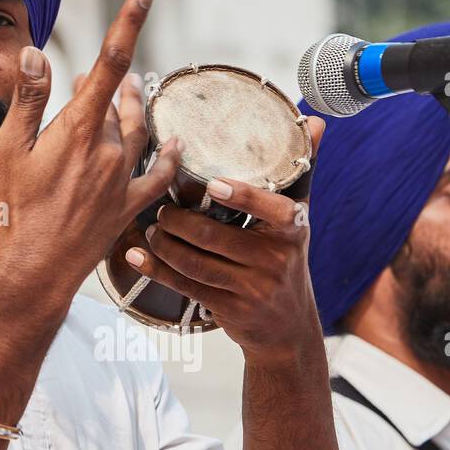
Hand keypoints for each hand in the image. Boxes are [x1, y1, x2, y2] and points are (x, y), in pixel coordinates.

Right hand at [0, 0, 182, 310]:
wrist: (30, 275)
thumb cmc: (9, 214)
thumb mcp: (6, 152)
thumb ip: (28, 102)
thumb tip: (37, 53)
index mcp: (75, 131)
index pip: (108, 65)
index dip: (127, 23)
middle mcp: (106, 152)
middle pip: (119, 101)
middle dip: (111, 81)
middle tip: (98, 71)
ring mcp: (120, 182)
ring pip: (139, 133)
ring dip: (137, 109)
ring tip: (135, 92)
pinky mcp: (126, 209)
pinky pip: (157, 178)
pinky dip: (169, 159)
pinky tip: (176, 148)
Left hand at [125, 116, 327, 366]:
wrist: (288, 328)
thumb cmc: (287, 259)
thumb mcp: (298, 218)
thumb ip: (301, 170)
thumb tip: (313, 121)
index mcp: (293, 229)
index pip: (272, 210)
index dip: (242, 198)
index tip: (213, 186)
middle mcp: (275, 260)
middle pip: (216, 236)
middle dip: (178, 221)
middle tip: (161, 208)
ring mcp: (252, 288)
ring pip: (195, 262)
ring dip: (164, 243)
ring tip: (152, 228)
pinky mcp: (229, 309)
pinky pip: (185, 286)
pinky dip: (156, 270)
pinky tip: (136, 256)